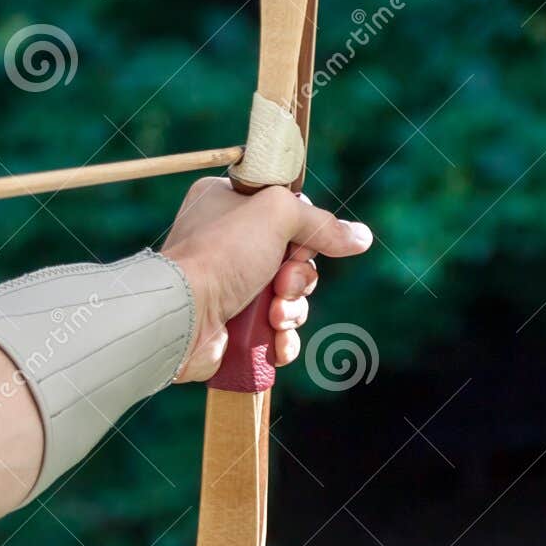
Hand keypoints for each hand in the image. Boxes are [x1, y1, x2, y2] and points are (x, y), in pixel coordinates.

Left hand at [161, 177, 370, 382]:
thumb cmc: (221, 254)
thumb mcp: (277, 214)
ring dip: (292, 310)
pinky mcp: (233, 326)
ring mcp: (230, 286)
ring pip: (289, 298)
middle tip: (281, 284)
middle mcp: (229, 243)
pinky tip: (274, 340)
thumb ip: (322, 222)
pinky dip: (282, 339)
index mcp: (229, 204)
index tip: (299, 243)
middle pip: (295, 260)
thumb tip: (362, 238)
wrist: (183, 315)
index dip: (304, 234)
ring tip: (273, 316)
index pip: (288, 215)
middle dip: (298, 279)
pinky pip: (276, 332)